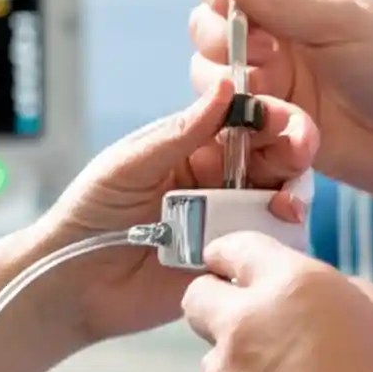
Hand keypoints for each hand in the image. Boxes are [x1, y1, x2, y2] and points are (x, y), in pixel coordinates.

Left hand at [39, 81, 318, 343]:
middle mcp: (218, 182)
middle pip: (273, 157)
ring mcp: (227, 222)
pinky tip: (279, 232)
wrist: (73, 283)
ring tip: (286, 202)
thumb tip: (225, 88)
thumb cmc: (89, 214)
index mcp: (195, 148)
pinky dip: (282, 237)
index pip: (245, 122)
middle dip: (294, 149)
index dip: (270, 116)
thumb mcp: (131, 164)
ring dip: (292, 194)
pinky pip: (268, 247)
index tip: (283, 120)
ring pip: (278, 199)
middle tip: (298, 151)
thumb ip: (181, 132)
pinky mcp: (230, 261)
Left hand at [181, 232, 372, 371]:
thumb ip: (351, 292)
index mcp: (290, 283)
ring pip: (209, 347)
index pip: (235, 246)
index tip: (234, 262)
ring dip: (232, 353)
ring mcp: (226, 367)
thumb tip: (334, 294)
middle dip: (215, 298)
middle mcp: (246, 318)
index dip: (233, 253)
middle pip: (198, 293)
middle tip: (244, 312)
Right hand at [189, 0, 372, 202]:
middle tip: (264, 53)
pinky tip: (269, 112)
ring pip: (207, 62)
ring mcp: (265, 72)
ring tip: (270, 87)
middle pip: (208, 16)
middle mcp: (274, 28)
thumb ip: (279, 2)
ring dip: (226, 72)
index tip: (228, 5)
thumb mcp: (340, 24)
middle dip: (219, 33)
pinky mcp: (261, 112)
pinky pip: (223, 104)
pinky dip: (234, 106)